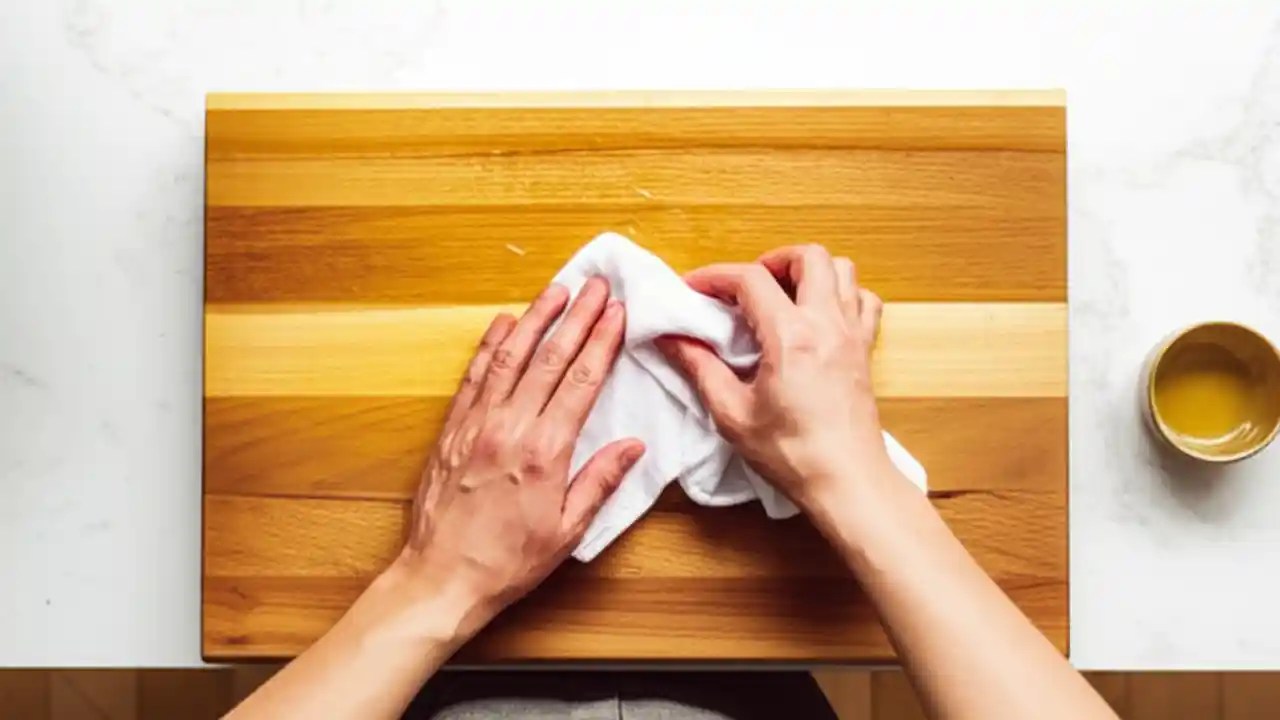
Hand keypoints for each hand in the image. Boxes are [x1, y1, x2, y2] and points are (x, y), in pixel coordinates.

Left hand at [390, 278, 644, 638]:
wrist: (442, 578)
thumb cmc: (507, 561)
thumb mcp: (567, 530)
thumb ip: (600, 481)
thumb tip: (633, 445)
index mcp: (544, 451)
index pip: (580, 381)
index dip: (601, 342)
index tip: (618, 313)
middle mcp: (509, 427)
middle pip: (548, 358)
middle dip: (576, 317)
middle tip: (596, 286)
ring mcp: (475, 423)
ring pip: (509, 357)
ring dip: (534, 319)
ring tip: (556, 290)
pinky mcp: (451, 429)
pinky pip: (474, 376)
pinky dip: (490, 345)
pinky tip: (503, 324)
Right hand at [658, 244, 895, 513]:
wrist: (847, 483)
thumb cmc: (792, 455)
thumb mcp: (733, 414)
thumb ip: (700, 367)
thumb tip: (672, 339)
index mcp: (791, 337)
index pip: (750, 279)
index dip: (715, 276)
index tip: (693, 289)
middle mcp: (827, 324)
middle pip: (808, 256)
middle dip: (770, 260)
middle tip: (744, 287)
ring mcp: (852, 334)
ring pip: (842, 269)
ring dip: (808, 271)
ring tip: (781, 294)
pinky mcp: (865, 350)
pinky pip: (863, 300)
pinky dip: (841, 293)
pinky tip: (818, 315)